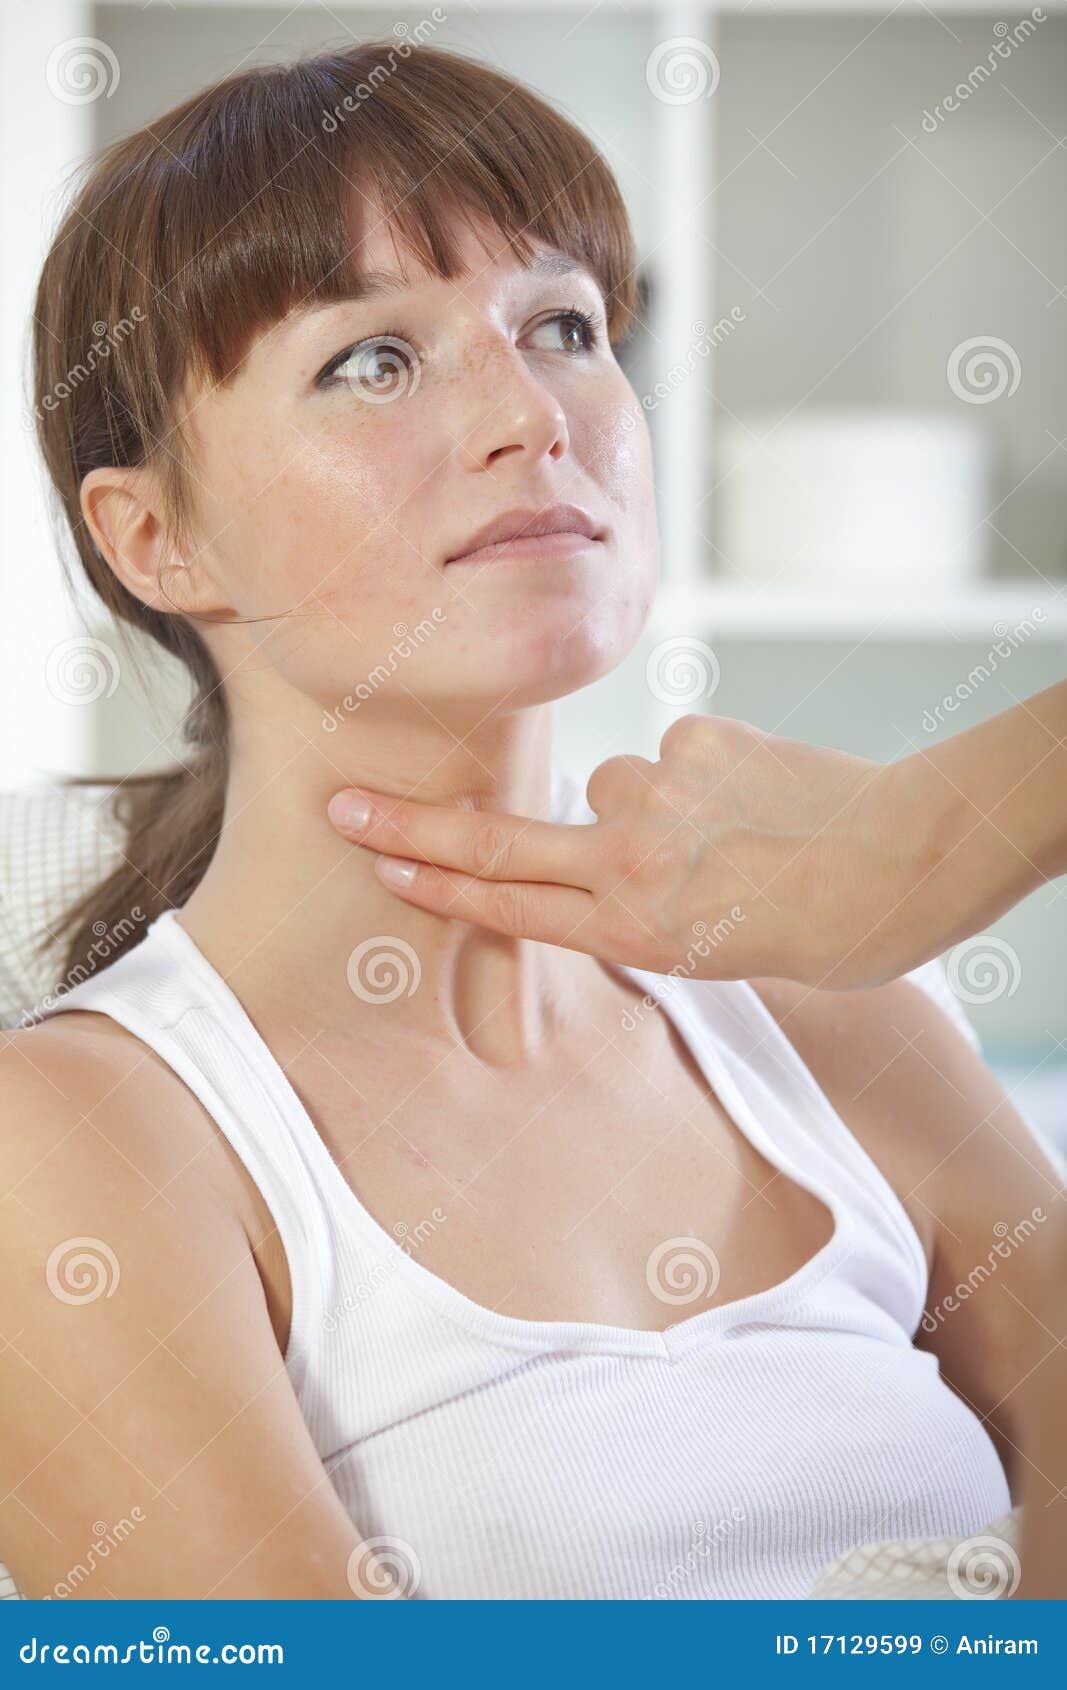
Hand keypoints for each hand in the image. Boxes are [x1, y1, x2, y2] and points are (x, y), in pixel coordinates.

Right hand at [327, 714, 945, 987]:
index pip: (509, 903)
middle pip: (498, 839)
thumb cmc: (822, 927)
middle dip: (412, 822)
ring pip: (614, 783)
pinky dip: (700, 770)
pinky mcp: (692, 738)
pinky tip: (753, 793)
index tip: (378, 861)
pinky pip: (673, 749)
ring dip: (651, 802)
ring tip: (731, 830)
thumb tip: (599, 833)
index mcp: (635, 929)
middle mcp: (629, 862)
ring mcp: (656, 794)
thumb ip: (639, 902)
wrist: (905, 860)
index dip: (436, 881)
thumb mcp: (716, 952)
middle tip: (344, 802)